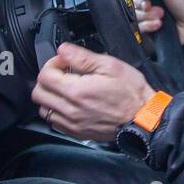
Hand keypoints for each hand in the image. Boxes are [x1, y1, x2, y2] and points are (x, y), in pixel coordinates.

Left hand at [30, 43, 155, 141]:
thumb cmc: (131, 93)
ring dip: (50, 96)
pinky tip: (70, 104)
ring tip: (66, 89)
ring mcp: (73, 123)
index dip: (52, 64)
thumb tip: (63, 50)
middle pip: (39, 93)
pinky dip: (57, 111)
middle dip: (47, 79)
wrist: (143, 118)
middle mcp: (71, 110)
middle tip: (62, 74)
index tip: (65, 62)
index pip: (45, 76)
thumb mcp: (111, 66)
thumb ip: (82, 57)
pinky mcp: (77, 132)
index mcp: (78, 91)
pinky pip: (54, 122)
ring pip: (44, 109)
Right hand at [131, 0, 183, 45]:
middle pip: (131, 7)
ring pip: (133, 19)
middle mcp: (147, 8)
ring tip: (161, 18)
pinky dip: (148, 27)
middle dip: (143, 9)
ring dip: (147, 18)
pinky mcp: (148, 33)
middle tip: (155, 8)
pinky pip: (138, 31)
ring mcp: (146, 21)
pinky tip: (158, 25)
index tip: (146, 1)